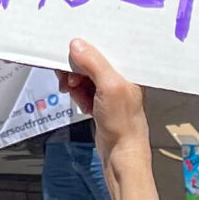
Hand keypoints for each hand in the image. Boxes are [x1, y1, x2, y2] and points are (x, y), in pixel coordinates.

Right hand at [62, 37, 160, 199]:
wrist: (120, 155)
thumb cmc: (123, 124)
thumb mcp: (110, 88)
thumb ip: (94, 64)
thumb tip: (77, 44)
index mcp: (130, 68)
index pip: (107, 46)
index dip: (87, 47)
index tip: (69, 49)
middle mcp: (122, 76)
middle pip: (92, 60)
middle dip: (76, 68)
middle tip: (68, 77)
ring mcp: (111, 89)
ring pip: (84, 75)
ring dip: (75, 82)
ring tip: (73, 91)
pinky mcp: (101, 101)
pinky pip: (83, 89)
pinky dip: (78, 94)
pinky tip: (81, 102)